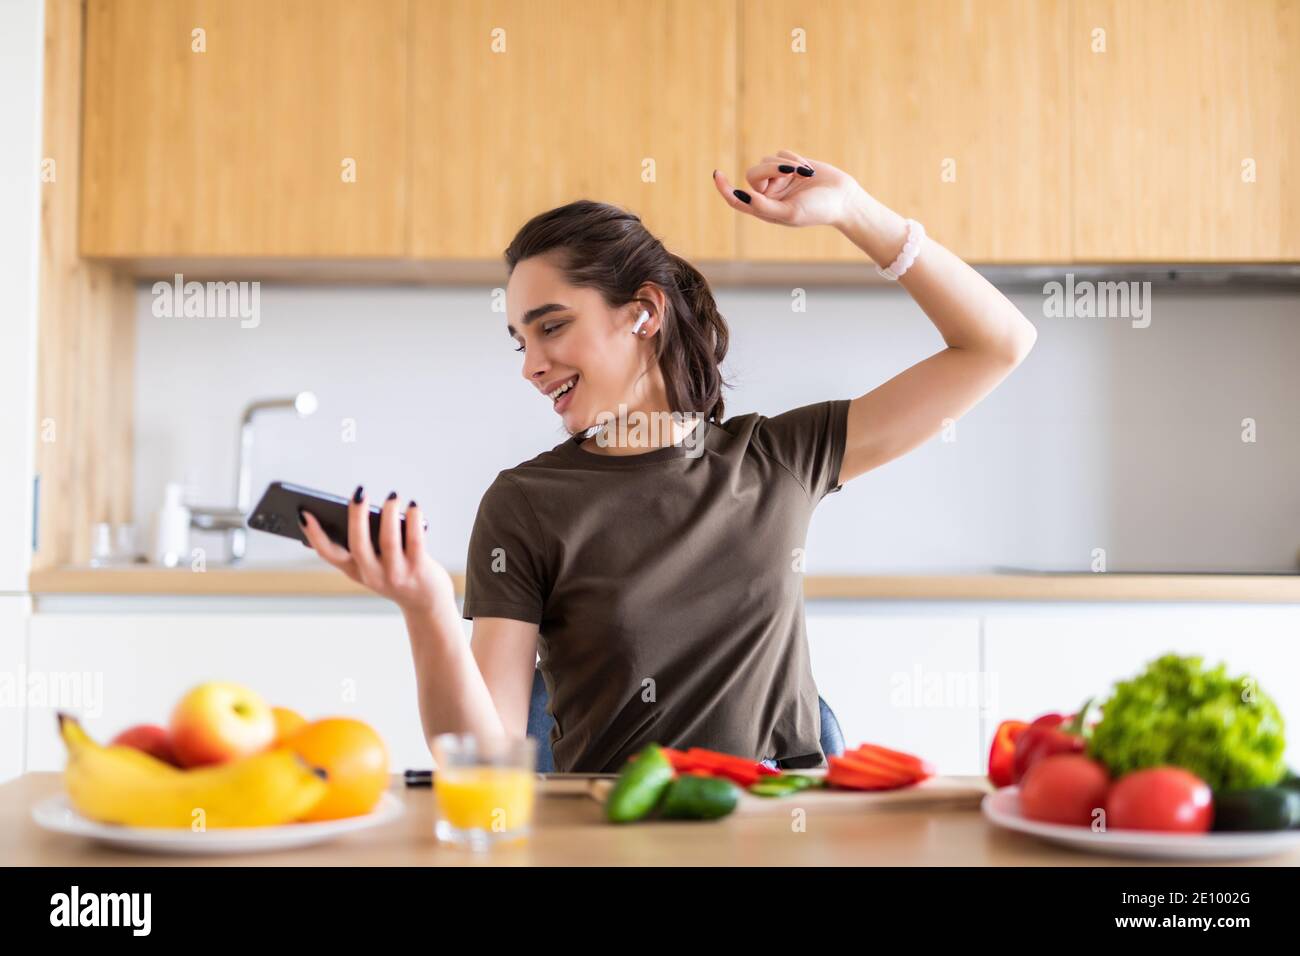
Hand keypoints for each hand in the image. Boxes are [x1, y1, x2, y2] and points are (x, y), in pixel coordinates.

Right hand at [300, 488, 454, 616]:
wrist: (426, 603)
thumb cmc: (398, 572)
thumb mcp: (374, 563)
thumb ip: (366, 542)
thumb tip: (360, 506)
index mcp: (355, 571)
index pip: (329, 554)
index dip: (314, 535)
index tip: (304, 513)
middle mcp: (372, 575)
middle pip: (358, 544)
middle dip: (356, 516)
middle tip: (360, 492)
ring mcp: (395, 574)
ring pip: (388, 540)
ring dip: (389, 514)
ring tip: (392, 496)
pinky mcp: (418, 569)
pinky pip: (415, 541)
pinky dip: (413, 520)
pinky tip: (413, 506)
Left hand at [712, 149, 864, 229]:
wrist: (843, 198)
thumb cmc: (818, 210)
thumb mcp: (789, 212)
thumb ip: (763, 206)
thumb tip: (741, 194)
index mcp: (764, 209)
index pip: (737, 199)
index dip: (725, 188)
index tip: (717, 174)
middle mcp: (768, 194)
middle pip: (754, 173)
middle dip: (771, 169)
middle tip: (791, 173)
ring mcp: (779, 178)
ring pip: (767, 160)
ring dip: (786, 164)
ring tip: (804, 175)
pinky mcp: (790, 165)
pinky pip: (781, 152)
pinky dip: (794, 159)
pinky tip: (808, 171)